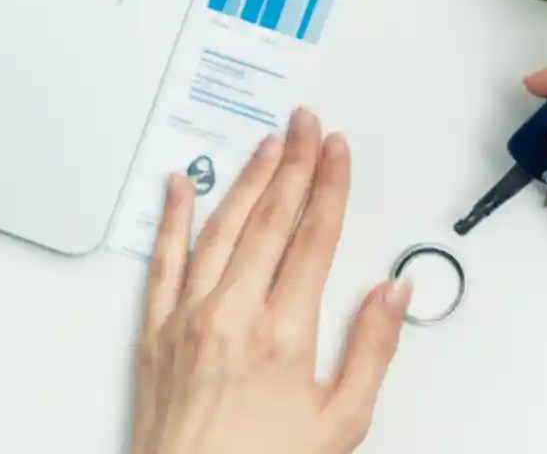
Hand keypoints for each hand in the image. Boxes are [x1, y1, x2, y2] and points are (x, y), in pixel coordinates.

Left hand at [132, 110, 411, 453]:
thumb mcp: (342, 420)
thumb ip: (372, 349)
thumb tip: (392, 292)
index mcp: (285, 333)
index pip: (315, 236)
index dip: (331, 186)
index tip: (339, 151)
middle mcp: (233, 314)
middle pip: (271, 219)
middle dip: (295, 163)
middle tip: (307, 125)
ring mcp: (188, 319)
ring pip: (221, 229)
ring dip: (247, 179)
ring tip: (268, 145)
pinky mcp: (154, 333)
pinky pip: (163, 261)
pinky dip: (172, 219)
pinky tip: (179, 187)